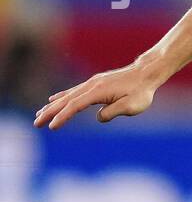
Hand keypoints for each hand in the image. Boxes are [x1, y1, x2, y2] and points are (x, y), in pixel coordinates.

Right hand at [34, 63, 159, 130]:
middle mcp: (91, 85)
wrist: (146, 74)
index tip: (51, 127)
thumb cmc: (141, 92)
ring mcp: (92, 83)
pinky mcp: (95, 83)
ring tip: (39, 114)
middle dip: (49, 112)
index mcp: (98, 91)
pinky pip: (73, 91)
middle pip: (65, 100)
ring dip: (52, 105)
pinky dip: (61, 97)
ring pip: (67, 96)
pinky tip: (53, 99)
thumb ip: (113, 112)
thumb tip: (98, 117)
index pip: (75, 106)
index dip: (62, 117)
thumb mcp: (131, 106)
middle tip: (36, 123)